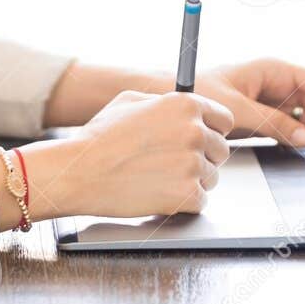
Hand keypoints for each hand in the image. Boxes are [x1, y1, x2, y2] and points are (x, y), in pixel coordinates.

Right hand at [22, 90, 232, 218]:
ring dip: (193, 181)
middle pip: (221, 150)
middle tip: (175, 164)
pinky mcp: (187, 195)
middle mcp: (195, 132)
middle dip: (203, 158)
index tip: (203, 140)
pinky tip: (160, 194)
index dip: (212, 131)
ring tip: (161, 179)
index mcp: (185, 105)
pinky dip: (184, 202)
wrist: (79, 173)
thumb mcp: (128, 101)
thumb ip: (162, 101)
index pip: (224, 119)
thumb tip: (179, 106)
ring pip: (212, 177)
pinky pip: (201, 201)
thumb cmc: (98, 138)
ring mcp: (193, 165)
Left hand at [193, 59, 304, 155]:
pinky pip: (292, 130)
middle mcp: (278, 85)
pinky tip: (302, 152)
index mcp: (274, 71)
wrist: (173, 99)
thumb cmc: (197, 91)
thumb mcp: (237, 109)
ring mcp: (273, 102)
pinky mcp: (264, 119)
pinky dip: (301, 142)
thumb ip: (272, 123)